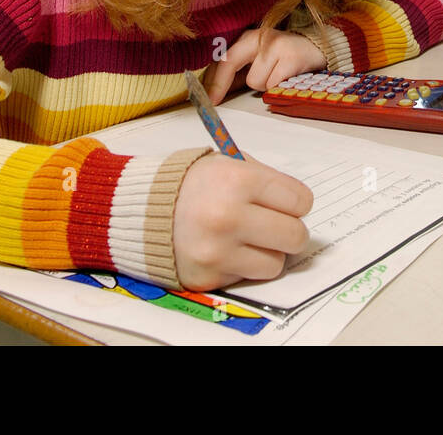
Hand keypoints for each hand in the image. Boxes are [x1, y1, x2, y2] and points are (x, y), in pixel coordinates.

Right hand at [172, 153, 313, 289]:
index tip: (286, 204)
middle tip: (276, 226)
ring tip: (248, 239)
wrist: (141, 210)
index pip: (301, 201)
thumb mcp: (226, 163)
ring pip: (276, 264)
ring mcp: (217, 251)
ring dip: (267, 253)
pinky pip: (247, 278)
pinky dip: (242, 266)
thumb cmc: (193, 183)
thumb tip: (299, 204)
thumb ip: (264, 178)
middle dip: (290, 231)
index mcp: (238, 180)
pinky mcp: (207, 277)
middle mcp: (228, 217)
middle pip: (295, 236)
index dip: (296, 203)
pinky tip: (225, 250)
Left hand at [202, 29, 325, 103]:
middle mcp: (261, 36)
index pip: (224, 57)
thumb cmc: (285, 56)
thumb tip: (216, 91)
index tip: (208, 99)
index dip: (213, 80)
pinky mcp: (292, 58)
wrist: (318, 49)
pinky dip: (278, 87)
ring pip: (254, 81)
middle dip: (222, 84)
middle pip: (230, 62)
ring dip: (263, 86)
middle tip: (215, 101)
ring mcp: (277, 46)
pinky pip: (273, 84)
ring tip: (276, 77)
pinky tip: (286, 78)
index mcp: (250, 36)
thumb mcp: (260, 60)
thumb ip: (239, 73)